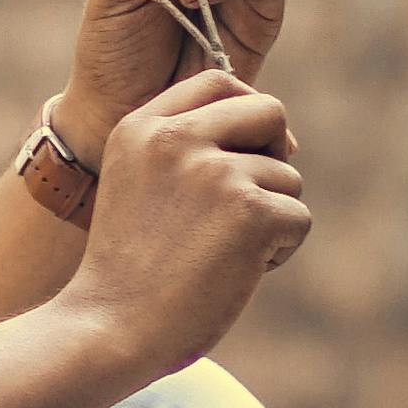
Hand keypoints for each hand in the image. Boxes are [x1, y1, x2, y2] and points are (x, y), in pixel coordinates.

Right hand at [75, 64, 311, 374]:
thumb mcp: (136, 184)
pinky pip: (298, 217)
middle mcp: (176, 138)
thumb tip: (282, 140)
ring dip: (271, 217)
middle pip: (268, 111)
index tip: (246, 149)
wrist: (110, 327)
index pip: (217, 80)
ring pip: (288, 177)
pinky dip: (280, 251)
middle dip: (274, 154)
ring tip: (224, 254)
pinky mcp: (251, 212)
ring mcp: (215, 172)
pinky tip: (236, 272)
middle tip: (251, 201)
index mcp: (141, 126)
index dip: (245, 111)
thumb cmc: (128, 270)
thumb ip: (185, 149)